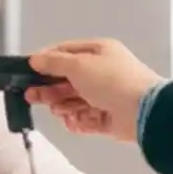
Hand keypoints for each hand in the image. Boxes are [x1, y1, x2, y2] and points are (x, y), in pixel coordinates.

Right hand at [26, 39, 163, 142]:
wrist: (143, 111)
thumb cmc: (114, 80)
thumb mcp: (78, 65)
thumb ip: (53, 62)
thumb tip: (36, 59)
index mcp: (99, 52)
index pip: (66, 52)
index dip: (46, 60)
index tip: (29, 70)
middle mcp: (102, 72)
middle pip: (67, 79)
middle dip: (49, 88)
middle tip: (32, 95)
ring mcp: (105, 96)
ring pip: (74, 100)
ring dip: (62, 106)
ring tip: (59, 110)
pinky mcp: (108, 117)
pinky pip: (85, 118)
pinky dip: (76, 121)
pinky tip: (71, 121)